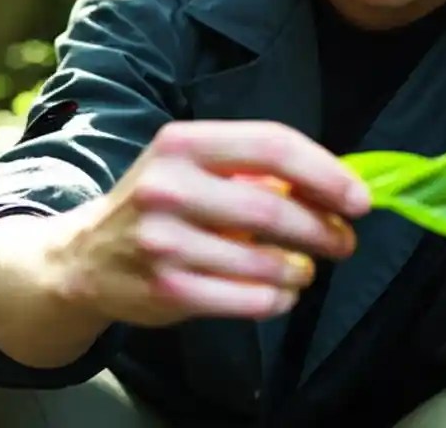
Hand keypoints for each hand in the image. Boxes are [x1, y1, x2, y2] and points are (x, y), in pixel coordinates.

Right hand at [61, 120, 370, 326]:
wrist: (86, 257)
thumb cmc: (159, 204)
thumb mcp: (193, 166)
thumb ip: (255, 170)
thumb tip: (333, 189)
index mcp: (182, 144)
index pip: (272, 146)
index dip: (325, 173)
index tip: (359, 199)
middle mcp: (168, 187)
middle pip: (274, 206)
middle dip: (324, 228)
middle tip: (344, 241)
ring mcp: (164, 242)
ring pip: (266, 262)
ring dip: (301, 269)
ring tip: (305, 268)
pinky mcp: (167, 290)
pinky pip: (249, 300)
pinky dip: (278, 299)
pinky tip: (279, 292)